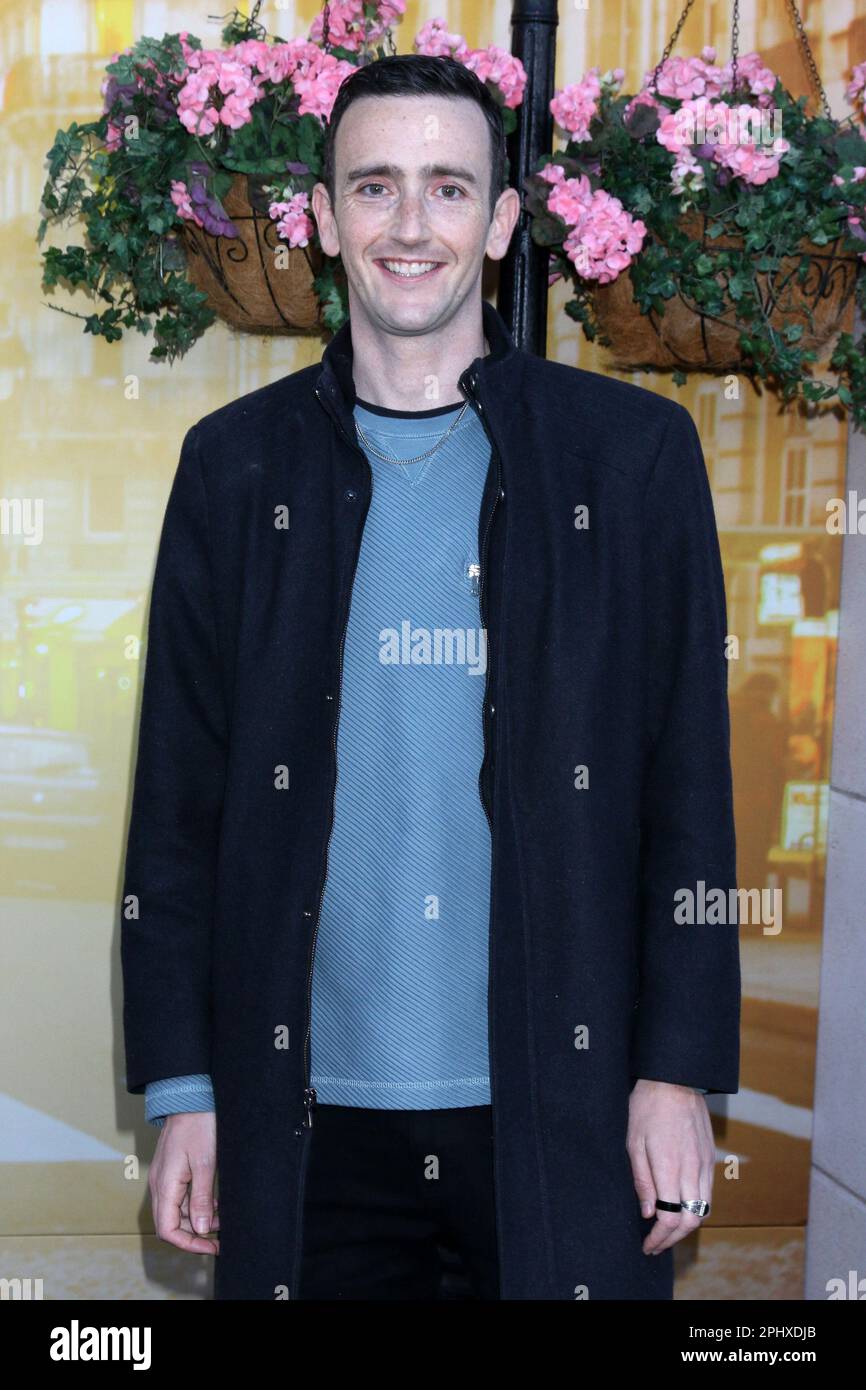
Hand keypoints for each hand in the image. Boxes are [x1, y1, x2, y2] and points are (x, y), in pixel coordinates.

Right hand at [149, 1111, 218, 1254]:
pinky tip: (214, 1205)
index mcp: (165, 1185)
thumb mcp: (205, 1163)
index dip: (188, 1244)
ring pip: (177, 1213)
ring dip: (197, 1221)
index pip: (168, 1230)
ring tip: (221, 1221)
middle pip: (171, 1225)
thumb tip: (199, 1229)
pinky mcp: (172, 1172)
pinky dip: (196, 1207)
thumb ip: (201, 1198)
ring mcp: (165, 1179)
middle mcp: (160, 1185)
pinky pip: (180, 1198)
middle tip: (220, 1239)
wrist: (189, 1097)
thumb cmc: (198, 1126)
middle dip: (194, 1236)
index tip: (211, 1247)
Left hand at [627, 1079, 713, 1255]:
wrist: (675, 1079)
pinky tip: (680, 1206)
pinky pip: (708, 1192)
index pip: (670, 1218)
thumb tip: (648, 1213)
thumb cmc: (647, 1107)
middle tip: (656, 1244)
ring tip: (667, 1230)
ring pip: (704, 1209)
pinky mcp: (710, 1157)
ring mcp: (705, 1164)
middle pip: (691, 1220)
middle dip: (673, 1238)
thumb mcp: (634, 1142)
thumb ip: (643, 1181)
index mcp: (670, 1168)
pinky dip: (696, 1207)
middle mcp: (692, 1170)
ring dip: (686, 1225)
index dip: (660, 1238)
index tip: (648, 1245)